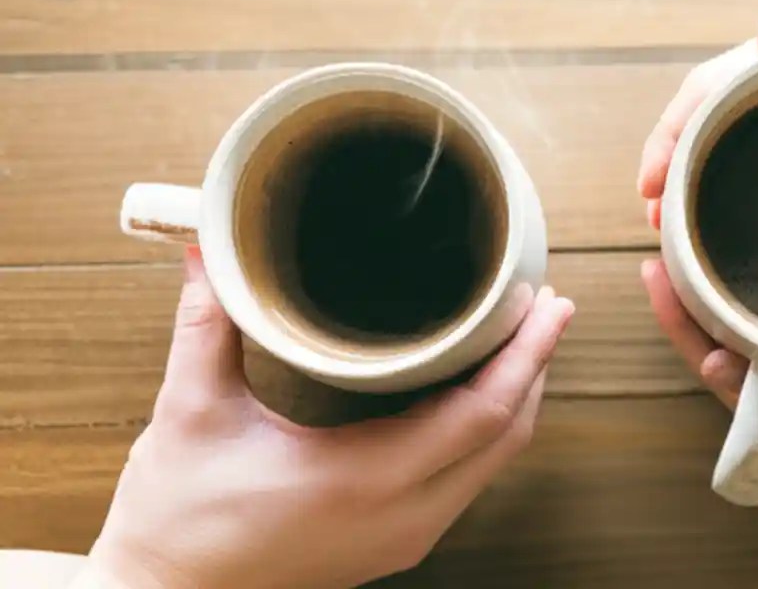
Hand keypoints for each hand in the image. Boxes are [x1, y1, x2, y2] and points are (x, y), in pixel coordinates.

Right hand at [77, 247, 573, 588]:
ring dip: (517, 398)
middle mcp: (403, 514)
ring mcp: (406, 535)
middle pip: (507, 436)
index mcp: (366, 478)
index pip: (483, 413)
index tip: (545, 304)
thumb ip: (207, 323)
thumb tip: (211, 249)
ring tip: (525, 337)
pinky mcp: (395, 541)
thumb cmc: (176, 522)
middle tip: (547, 304)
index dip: (525, 354)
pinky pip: (469, 480)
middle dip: (535, 365)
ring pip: (494, 462)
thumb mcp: (190, 413)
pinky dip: (488, 431)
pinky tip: (480, 392)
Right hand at [637, 0, 757, 228]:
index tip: (651, 182)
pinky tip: (729, 201)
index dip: (672, 135)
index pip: (709, 87)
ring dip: (696, 168)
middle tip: (655, 216)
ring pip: (729, 127)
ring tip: (677, 221)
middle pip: (707, 110)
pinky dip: (733, 171)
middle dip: (672, 160)